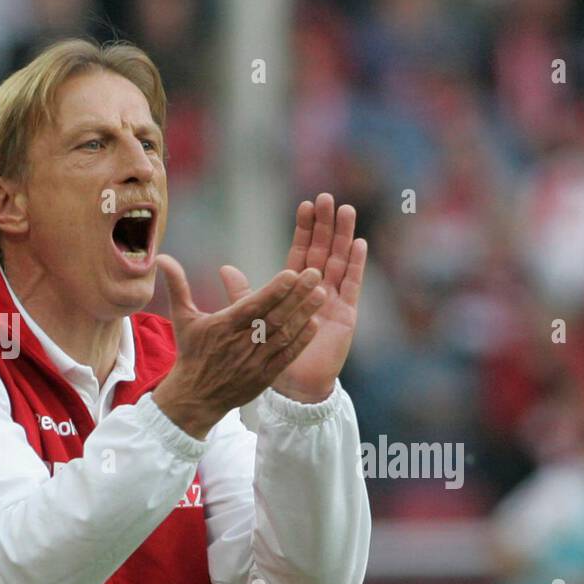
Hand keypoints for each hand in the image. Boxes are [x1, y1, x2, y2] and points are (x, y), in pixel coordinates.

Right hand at [151, 254, 327, 438]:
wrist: (195, 397)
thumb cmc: (191, 354)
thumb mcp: (183, 319)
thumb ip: (178, 286)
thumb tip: (163, 258)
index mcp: (223, 326)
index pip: (252, 305)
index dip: (273, 291)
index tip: (291, 274)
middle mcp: (241, 343)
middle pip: (274, 317)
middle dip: (297, 295)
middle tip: (316, 275)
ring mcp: (255, 361)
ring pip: (284, 335)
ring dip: (304, 314)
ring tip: (321, 294)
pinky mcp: (264, 376)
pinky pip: (286, 356)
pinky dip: (301, 341)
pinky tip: (314, 324)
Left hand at [218, 193, 366, 402]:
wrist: (292, 386)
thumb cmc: (270, 354)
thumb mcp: (251, 319)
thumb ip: (242, 293)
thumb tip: (224, 267)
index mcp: (294, 289)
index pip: (301, 251)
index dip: (304, 229)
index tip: (305, 205)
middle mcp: (317, 291)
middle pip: (323, 250)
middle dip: (325, 224)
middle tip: (327, 198)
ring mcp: (333, 301)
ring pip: (339, 262)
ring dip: (343, 236)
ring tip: (347, 210)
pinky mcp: (346, 315)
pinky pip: (352, 286)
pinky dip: (356, 265)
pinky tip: (359, 244)